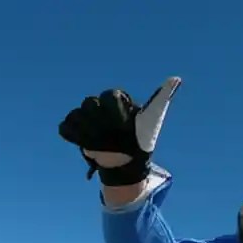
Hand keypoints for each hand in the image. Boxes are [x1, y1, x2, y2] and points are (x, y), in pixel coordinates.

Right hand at [57, 77, 181, 185]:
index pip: (110, 96)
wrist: (128, 163)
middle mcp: (100, 105)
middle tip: (112, 139)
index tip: (124, 128)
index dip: (116, 113)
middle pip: (90, 103)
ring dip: (87, 131)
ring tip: (101, 145)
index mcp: (117, 99)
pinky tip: (86, 147)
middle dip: (101, 123)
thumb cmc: (142, 140)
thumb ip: (161, 98)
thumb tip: (177, 79)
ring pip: (77, 115)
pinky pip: (65, 128)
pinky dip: (72, 136)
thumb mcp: (153, 119)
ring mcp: (86, 117)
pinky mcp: (75, 130)